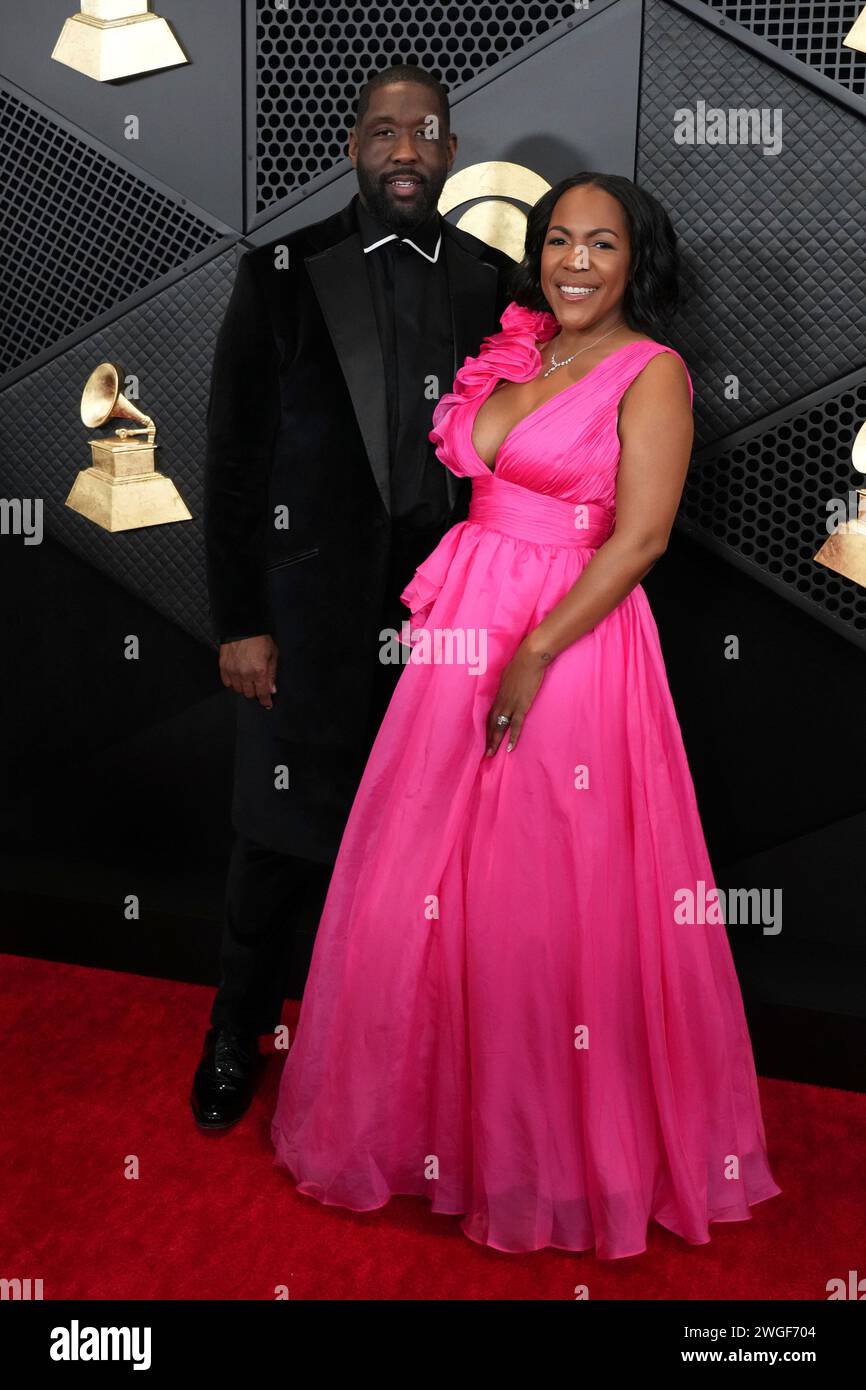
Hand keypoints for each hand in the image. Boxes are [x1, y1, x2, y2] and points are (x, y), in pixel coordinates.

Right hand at [219, 634, 278, 708]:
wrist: (243, 626)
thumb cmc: (260, 639)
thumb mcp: (273, 655)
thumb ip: (272, 674)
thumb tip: (272, 689)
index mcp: (259, 671)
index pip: (262, 693)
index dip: (265, 701)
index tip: (267, 704)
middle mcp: (245, 673)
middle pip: (249, 694)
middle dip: (255, 692)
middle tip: (258, 685)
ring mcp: (233, 671)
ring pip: (238, 690)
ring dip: (244, 688)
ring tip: (248, 680)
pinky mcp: (223, 666)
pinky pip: (227, 683)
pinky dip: (233, 683)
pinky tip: (238, 677)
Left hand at [485, 638, 549, 755]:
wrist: (529, 658)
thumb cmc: (521, 662)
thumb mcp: (508, 673)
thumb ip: (506, 682)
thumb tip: (507, 685)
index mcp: (499, 693)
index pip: (490, 714)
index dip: (486, 726)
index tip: (484, 737)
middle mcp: (501, 701)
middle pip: (492, 723)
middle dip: (488, 738)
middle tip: (484, 752)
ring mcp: (510, 704)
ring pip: (500, 726)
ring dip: (495, 741)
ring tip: (491, 754)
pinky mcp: (521, 706)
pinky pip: (515, 725)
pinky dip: (512, 737)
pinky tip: (509, 747)